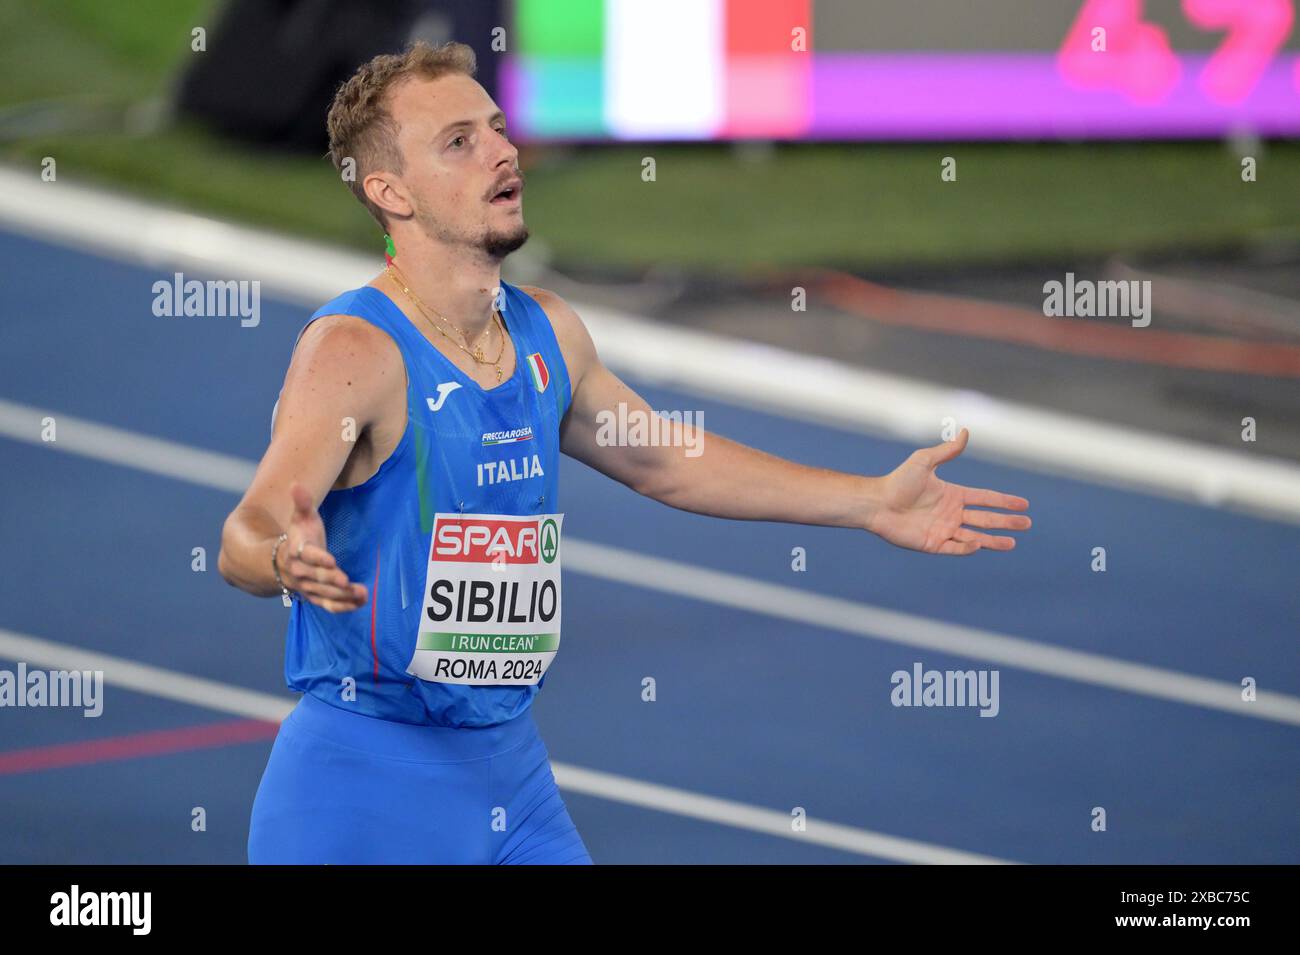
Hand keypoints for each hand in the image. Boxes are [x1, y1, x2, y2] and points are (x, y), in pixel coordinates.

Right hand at [280, 481, 367, 610]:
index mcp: (296, 551)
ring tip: (361, 593)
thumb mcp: (300, 518)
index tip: (331, 560)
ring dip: (342, 596)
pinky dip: (343, 607)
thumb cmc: (299, 535)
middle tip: (346, 581)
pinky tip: (361, 602)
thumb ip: (302, 503)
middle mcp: (300, 572)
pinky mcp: (316, 596)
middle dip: (330, 579)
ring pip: (324, 593)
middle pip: (316, 577)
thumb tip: (296, 484)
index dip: (318, 558)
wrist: (282, 561)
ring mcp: (307, 587)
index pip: (306, 555)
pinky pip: (328, 605)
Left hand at [868, 429, 1030, 554]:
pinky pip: (955, 548)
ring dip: (994, 540)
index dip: (1004, 501)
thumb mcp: (924, 462)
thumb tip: (966, 431)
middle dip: (1006, 522)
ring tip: (1012, 542)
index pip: (985, 498)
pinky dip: (968, 547)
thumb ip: (947, 451)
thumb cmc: (898, 481)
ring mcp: (943, 529)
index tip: (1024, 504)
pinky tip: (979, 543)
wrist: (877, 502)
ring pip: (975, 537)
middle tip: (1027, 524)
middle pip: (986, 518)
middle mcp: (951, 513)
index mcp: (953, 494)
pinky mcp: (933, 544)